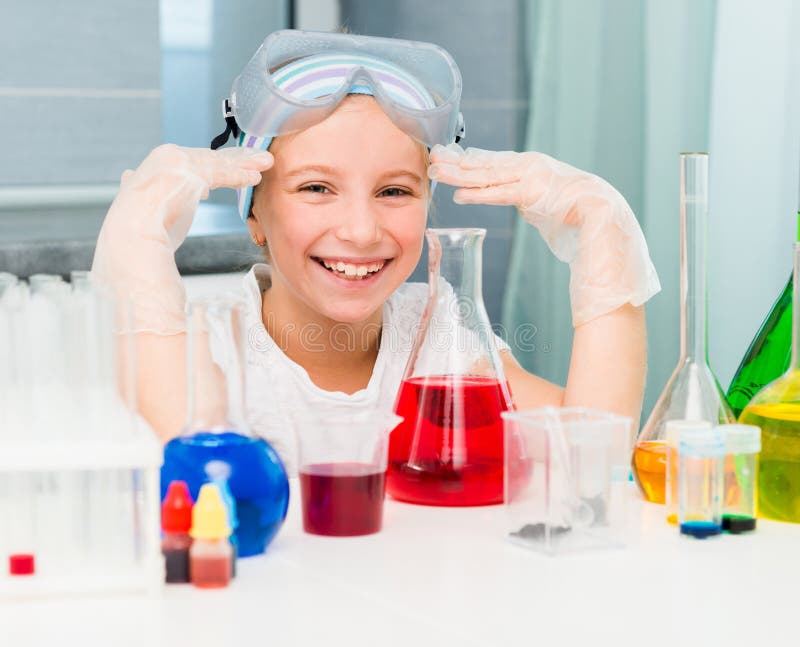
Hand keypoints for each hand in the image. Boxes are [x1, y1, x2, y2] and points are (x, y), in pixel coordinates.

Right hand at [92, 145, 273, 333]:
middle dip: (234, 158)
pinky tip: (255, 177)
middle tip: (256, 158)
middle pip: (207, 158)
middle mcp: (164, 160)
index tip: (229, 163)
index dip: (213, 164)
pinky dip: (240, 175)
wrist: (131, 240)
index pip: (190, 162)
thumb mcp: (137, 207)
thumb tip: (129, 174)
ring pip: (219, 163)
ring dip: (245, 163)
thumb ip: (138, 190)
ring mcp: (178, 165)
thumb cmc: (133, 235)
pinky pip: (223, 174)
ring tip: (265, 162)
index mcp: (151, 168)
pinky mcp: (192, 176)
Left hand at [428, 144, 659, 324]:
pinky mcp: (534, 193)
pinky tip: (460, 195)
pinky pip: (500, 193)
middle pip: (485, 163)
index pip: (493, 161)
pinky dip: (479, 194)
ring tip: (436, 172)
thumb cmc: (579, 213)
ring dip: (459, 174)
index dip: (468, 159)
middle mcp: (529, 166)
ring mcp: (531, 177)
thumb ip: (529, 197)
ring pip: (487, 174)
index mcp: (532, 166)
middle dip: (457, 161)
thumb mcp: (547, 201)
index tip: (448, 156)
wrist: (606, 216)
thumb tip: (519, 201)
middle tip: (431, 156)